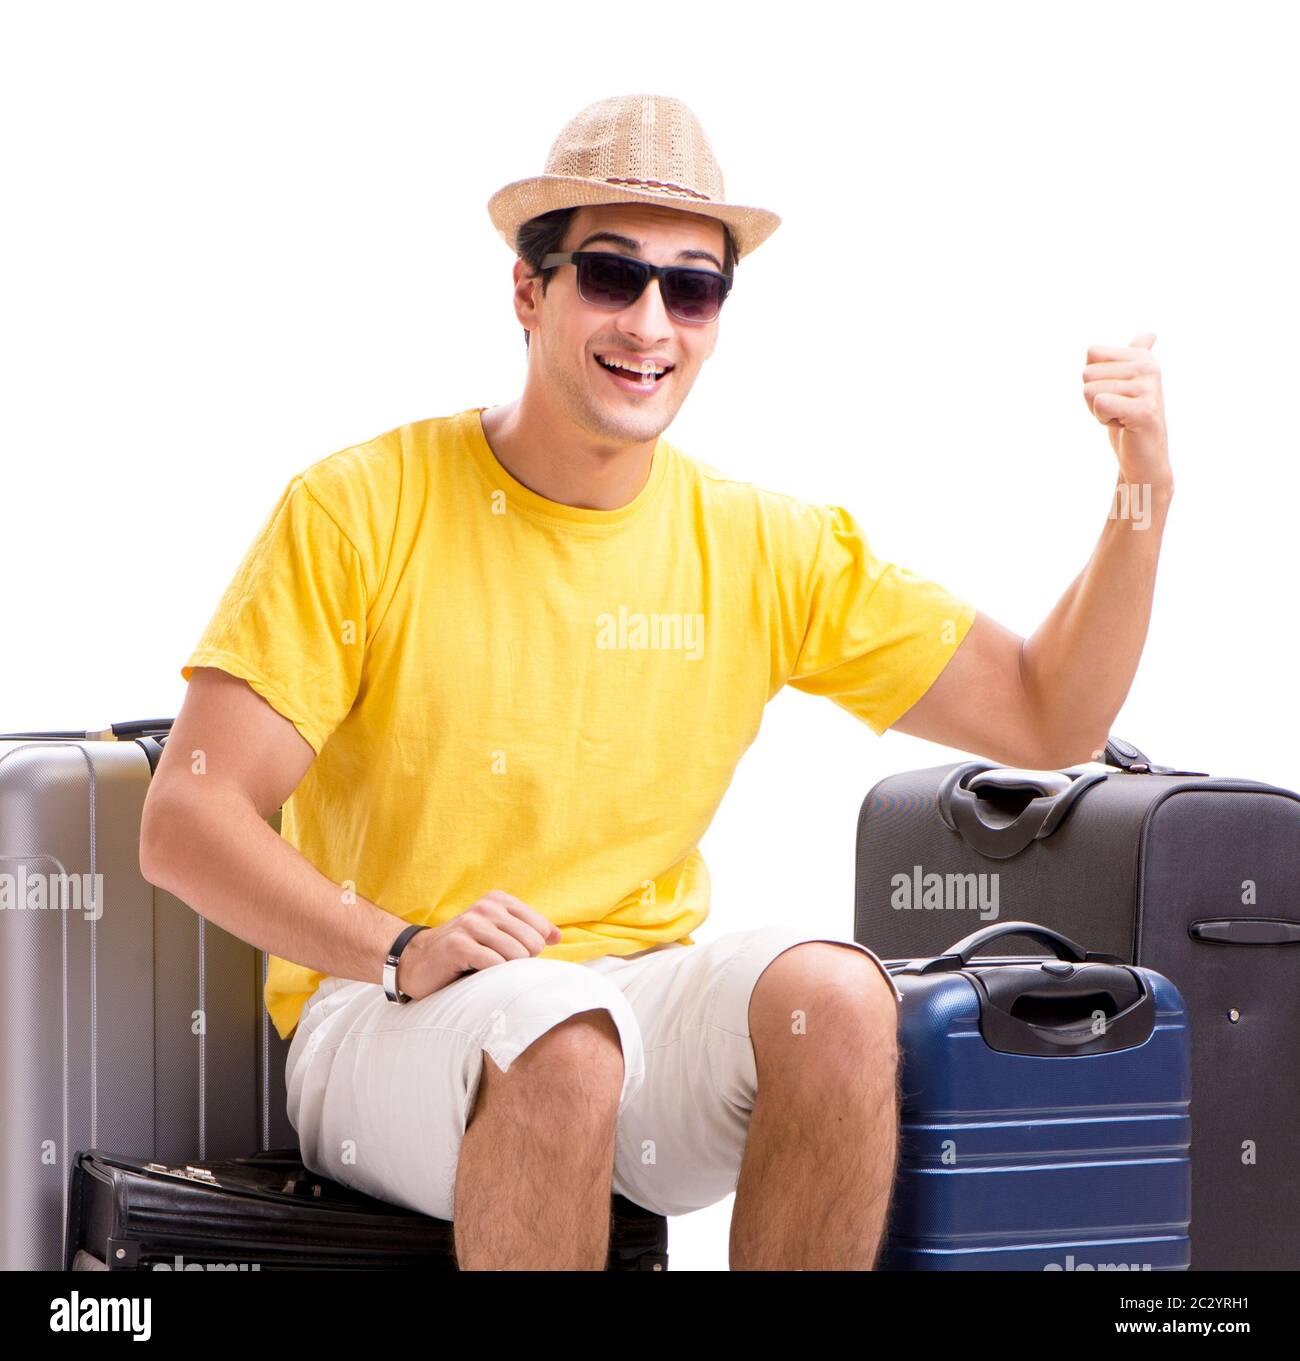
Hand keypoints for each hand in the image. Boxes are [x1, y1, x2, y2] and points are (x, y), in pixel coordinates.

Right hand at [394, 890, 560, 1000]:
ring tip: (486, 972)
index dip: (533, 949)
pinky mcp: (458, 945)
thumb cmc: (464, 951)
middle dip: (521, 962)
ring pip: (515, 954)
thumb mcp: (496, 934)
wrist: (417, 961)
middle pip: (532, 943)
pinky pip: (494, 965)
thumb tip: (557, 937)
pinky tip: (476, 975)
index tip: (512, 957)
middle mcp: (485, 907)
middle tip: (497, 967)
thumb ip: (527, 932)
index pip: (540, 928)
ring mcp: (470, 924)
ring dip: (506, 972)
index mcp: (498, 900)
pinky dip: (492, 977)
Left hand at [1082, 333, 1171, 491]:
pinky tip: (1123, 425)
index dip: (1094, 378)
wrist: (1144, 457)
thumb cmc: (1129, 419)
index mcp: (1143, 356)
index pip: (1091, 353)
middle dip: (1094, 397)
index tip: (1115, 393)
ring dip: (1099, 411)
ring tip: (1122, 417)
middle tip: (1118, 409)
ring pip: (1090, 390)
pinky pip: (1100, 404)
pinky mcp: (1144, 410)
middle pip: (1087, 373)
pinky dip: (1103, 420)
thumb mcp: (1127, 384)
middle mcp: (1149, 367)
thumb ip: (1136, 356)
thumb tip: (1150, 334)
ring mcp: (1149, 388)